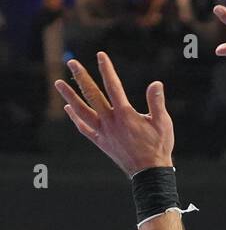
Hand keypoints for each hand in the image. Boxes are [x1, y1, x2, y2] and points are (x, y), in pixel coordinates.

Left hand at [54, 53, 173, 175]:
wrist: (149, 174)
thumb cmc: (158, 147)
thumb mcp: (163, 123)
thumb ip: (157, 102)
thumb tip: (156, 83)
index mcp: (125, 114)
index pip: (113, 86)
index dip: (106, 69)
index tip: (100, 55)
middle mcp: (110, 121)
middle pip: (92, 94)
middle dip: (81, 77)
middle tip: (71, 62)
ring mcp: (103, 132)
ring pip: (81, 110)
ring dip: (69, 96)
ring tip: (58, 83)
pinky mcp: (101, 142)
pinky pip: (84, 128)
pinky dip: (75, 118)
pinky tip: (68, 108)